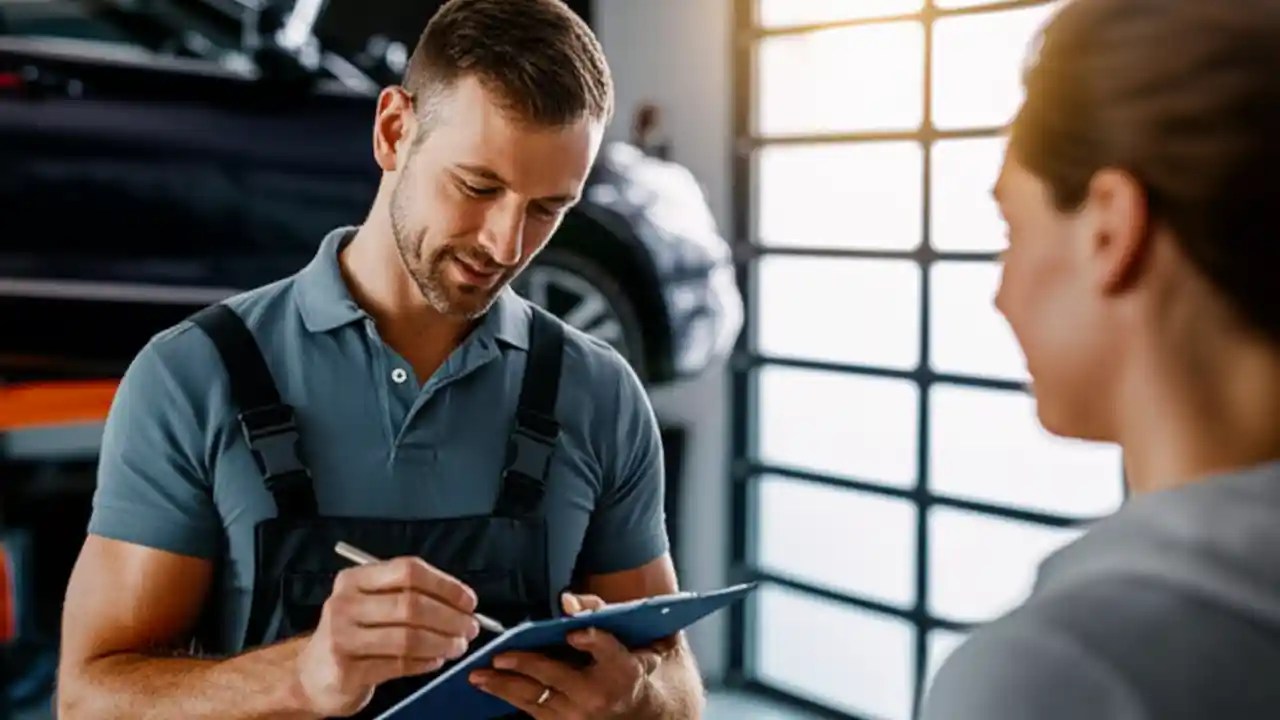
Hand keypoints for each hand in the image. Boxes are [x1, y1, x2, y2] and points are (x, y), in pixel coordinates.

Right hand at [292, 557, 481, 716]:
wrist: (314, 674)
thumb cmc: (355, 632)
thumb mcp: (372, 603)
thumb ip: (410, 595)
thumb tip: (463, 604)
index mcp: (354, 578)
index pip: (408, 570)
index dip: (445, 585)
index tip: (469, 602)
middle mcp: (344, 604)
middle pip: (411, 605)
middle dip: (450, 618)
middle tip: (471, 628)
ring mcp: (342, 638)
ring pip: (408, 638)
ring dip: (443, 643)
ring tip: (459, 647)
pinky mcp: (346, 671)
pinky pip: (399, 664)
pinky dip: (426, 663)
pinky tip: (436, 661)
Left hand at [468, 593, 662, 718]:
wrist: (641, 713)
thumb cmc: (631, 665)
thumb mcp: (631, 635)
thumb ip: (600, 611)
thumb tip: (567, 602)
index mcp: (624, 668)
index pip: (609, 651)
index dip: (593, 641)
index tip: (574, 633)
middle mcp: (600, 695)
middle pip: (559, 676)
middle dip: (528, 666)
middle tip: (500, 657)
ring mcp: (580, 716)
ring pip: (537, 699)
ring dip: (505, 687)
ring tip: (479, 676)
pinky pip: (532, 711)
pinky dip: (509, 698)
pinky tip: (490, 687)